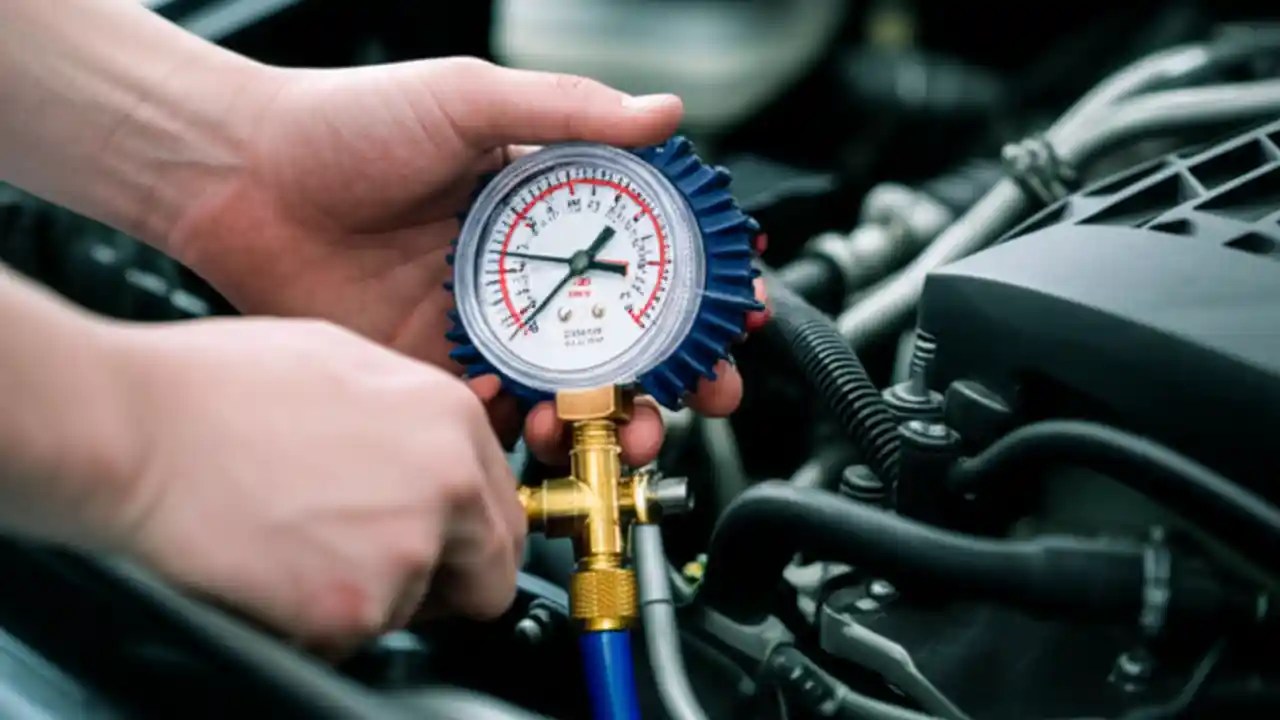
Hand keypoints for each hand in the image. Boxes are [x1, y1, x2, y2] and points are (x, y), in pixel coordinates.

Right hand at [105, 317, 523, 654]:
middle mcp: (447, 484)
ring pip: (419, 610)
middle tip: (384, 568)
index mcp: (450, 420)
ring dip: (374, 595)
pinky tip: (277, 568)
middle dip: (450, 582)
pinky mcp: (353, 610)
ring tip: (302, 543)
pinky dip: (320, 621)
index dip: (471, 534)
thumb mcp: (343, 361)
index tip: (447, 545)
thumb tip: (437, 453)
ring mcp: (405, 552)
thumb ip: (413, 416)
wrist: (135, 429)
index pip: (504, 510)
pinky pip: (357, 638)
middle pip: (491, 575)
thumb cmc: (216, 387)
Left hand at [163, 56, 766, 465]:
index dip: (699, 286)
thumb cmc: (347, 122)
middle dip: (677, 372)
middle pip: (624, 333)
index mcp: (545, 205)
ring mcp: (483, 324)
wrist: (238, 175)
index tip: (739, 314)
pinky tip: (524, 420)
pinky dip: (520, 427)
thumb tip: (667, 113)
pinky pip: (494, 411)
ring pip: (571, 384)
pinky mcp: (434, 368)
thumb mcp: (469, 98)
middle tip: (710, 394)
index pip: (646, 251)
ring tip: (626, 430)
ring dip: (611, 415)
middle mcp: (523, 270)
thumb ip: (570, 113)